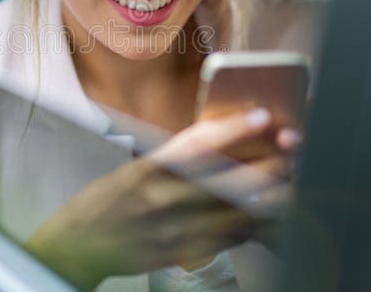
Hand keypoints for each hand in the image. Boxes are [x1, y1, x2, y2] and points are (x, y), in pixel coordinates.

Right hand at [26, 108, 297, 288]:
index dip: (234, 129)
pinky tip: (268, 211)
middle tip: (290, 148)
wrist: (80, 245)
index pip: (198, 145)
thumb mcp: (134, 169)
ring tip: (290, 178)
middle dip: (268, 163)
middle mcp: (164, 199)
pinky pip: (233, 238)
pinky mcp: (186, 254)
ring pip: (240, 212)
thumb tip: (220, 142)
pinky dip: (255, 223)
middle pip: (230, 179)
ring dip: (271, 194)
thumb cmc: (106, 201)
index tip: (262, 116)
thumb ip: (175, 159)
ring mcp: (177, 231)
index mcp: (149, 170)